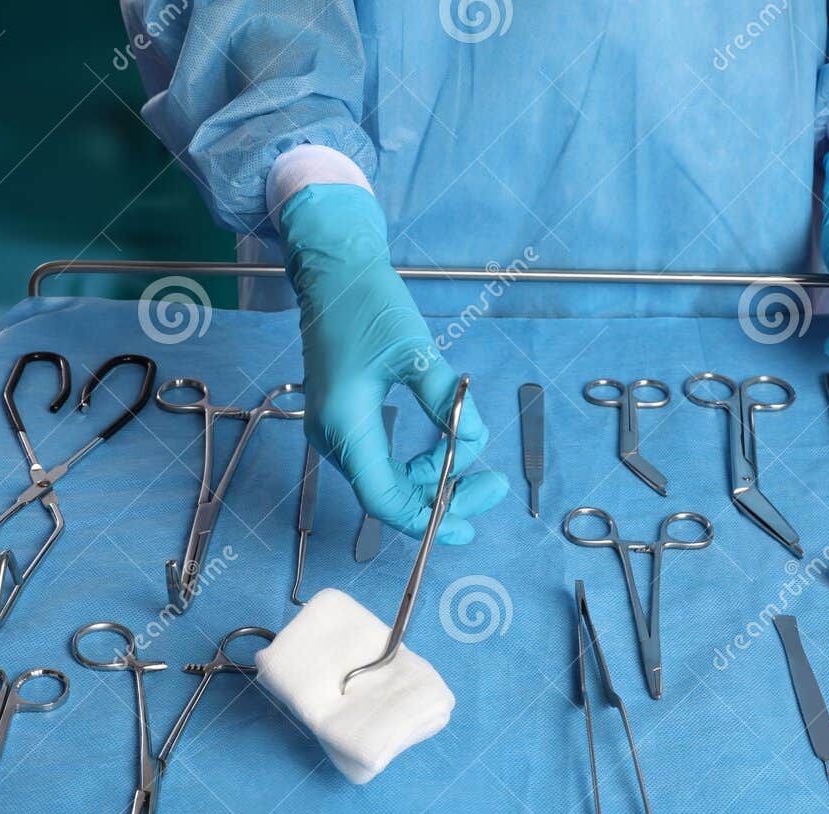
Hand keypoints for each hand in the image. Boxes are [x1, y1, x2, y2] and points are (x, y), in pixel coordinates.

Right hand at [280, 183, 507, 542]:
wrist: (333, 271)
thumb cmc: (368, 303)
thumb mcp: (415, 348)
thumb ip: (445, 397)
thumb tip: (473, 439)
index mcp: (345, 424)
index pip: (385, 499)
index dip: (427, 521)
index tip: (469, 526)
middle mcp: (335, 437)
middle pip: (392, 495)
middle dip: (445, 495)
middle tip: (495, 483)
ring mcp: (338, 431)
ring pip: (392, 478)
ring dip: (437, 474)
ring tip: (477, 445)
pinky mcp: (347, 421)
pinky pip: (386, 458)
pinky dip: (422, 459)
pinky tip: (452, 441)